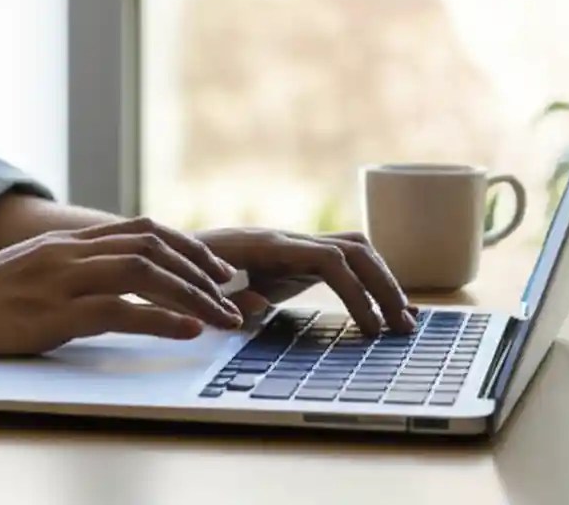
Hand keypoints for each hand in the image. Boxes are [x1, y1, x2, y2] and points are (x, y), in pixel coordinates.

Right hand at [0, 217, 244, 371]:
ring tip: (222, 318)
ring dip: (192, 296)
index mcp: (66, 241)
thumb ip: (70, 267)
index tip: (216, 270)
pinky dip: (160, 320)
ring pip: (145, 273)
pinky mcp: (50, 315)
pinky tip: (186, 332)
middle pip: (154, 245)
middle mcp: (68, 252)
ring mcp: (59, 280)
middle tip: (233, 296)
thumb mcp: (29, 273)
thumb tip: (115, 277)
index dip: (187, 247)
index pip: (143, 229)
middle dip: (201, 270)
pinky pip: (118, 311)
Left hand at [194, 228, 415, 336]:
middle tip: (404, 327)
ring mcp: (294, 245)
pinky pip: (343, 261)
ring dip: (383, 281)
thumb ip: (224, 298)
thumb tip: (260, 303)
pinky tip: (381, 307)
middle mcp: (288, 238)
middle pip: (356, 250)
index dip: (356, 293)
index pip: (329, 260)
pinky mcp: (295, 258)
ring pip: (356, 250)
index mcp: (267, 246)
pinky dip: (368, 280)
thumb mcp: (193, 292)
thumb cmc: (176, 277)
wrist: (164, 254)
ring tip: (403, 319)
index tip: (370, 329)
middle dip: (385, 287)